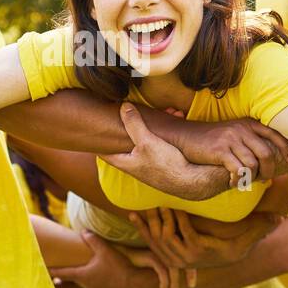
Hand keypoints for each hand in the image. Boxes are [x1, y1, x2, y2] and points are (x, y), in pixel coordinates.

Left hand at [51, 231, 166, 287]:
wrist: (135, 285)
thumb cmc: (118, 268)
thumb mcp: (105, 250)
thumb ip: (93, 240)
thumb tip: (83, 231)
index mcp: (82, 275)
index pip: (62, 273)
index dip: (52, 270)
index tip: (42, 270)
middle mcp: (86, 285)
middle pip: (73, 277)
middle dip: (67, 272)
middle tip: (60, 268)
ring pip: (85, 281)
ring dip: (83, 275)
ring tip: (84, 268)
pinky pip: (96, 284)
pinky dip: (95, 278)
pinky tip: (102, 273)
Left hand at [101, 103, 228, 200]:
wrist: (193, 181)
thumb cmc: (166, 165)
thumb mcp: (146, 141)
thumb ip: (133, 124)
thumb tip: (122, 106)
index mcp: (125, 162)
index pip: (103, 151)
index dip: (98, 139)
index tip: (94, 126)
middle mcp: (135, 163)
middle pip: (128, 139)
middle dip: (134, 121)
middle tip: (135, 108)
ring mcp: (150, 161)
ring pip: (148, 136)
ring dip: (156, 123)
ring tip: (170, 111)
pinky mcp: (164, 159)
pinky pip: (162, 140)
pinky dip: (168, 129)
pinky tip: (178, 117)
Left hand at [130, 207, 281, 271]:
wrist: (222, 260)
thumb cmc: (235, 246)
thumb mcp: (247, 237)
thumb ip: (260, 226)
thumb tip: (280, 217)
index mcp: (202, 251)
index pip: (188, 236)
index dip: (180, 221)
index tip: (174, 205)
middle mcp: (185, 257)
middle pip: (168, 238)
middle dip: (161, 221)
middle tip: (156, 202)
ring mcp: (174, 257)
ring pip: (156, 240)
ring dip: (149, 224)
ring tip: (143, 207)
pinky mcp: (165, 254)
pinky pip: (149, 242)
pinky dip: (140, 228)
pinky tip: (132, 214)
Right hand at [175, 116, 287, 185]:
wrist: (186, 136)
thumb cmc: (214, 140)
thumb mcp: (235, 134)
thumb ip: (252, 142)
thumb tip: (271, 161)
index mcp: (248, 123)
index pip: (275, 134)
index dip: (287, 148)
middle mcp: (242, 129)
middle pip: (267, 153)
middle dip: (270, 170)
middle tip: (265, 179)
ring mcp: (230, 139)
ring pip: (253, 163)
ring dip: (253, 177)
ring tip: (247, 181)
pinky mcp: (219, 151)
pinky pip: (238, 169)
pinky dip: (240, 179)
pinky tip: (235, 182)